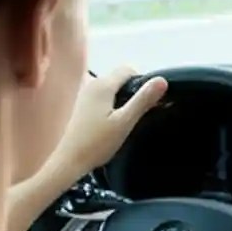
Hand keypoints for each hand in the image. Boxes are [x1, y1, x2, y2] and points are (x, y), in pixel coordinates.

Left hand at [49, 66, 167, 174]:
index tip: (147, 103)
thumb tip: (162, 80)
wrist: (69, 161)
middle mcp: (92, 83)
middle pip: (119, 78)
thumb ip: (143, 100)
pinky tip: (111, 123)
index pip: (128, 69)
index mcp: (103, 84)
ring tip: (125, 120)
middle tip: (137, 114)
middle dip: (132, 91)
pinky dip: (111, 104)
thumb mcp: (124, 122)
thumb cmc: (97, 143)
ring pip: (111, 87)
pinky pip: (103, 96)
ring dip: (122, 99)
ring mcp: (84, 94)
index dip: (142, 82)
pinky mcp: (81, 105)